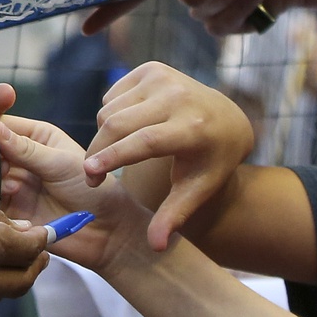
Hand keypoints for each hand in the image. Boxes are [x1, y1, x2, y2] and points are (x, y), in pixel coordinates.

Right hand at [0, 115, 149, 270]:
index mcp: (36, 136)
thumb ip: (26, 149)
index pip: (0, 123)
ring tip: (4, 179)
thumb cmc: (94, 190)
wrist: (106, 233)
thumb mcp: (61, 163)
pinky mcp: (9, 209)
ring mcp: (12, 183)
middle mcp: (20, 158)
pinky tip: (9, 195)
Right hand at [84, 64, 255, 250]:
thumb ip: (174, 217)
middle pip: (119, 123)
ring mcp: (163, 77)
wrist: (228, 118)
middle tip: (91, 176)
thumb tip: (156, 248)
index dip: (114, 157)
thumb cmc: (210, 160)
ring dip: (105, 135)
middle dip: (98, 151)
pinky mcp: (151, 69)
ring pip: (110, 110)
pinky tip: (129, 128)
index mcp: (194, 127)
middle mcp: (178, 95)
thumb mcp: (198, 189)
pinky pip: (112, 95)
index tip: (89, 174)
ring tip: (118, 154)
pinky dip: (112, 115)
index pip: (146, 141)